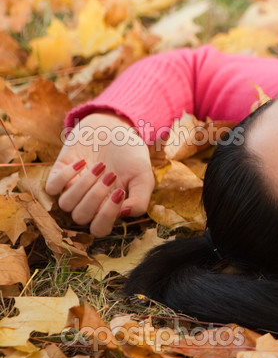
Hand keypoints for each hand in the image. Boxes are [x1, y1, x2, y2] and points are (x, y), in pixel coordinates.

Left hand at [45, 112, 154, 236]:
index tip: (119, 192)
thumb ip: (140, 200)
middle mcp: (87, 203)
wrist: (115, 129)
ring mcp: (72, 189)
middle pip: (80, 218)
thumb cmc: (131, 156)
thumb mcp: (144, 177)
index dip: (106, 216)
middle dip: (96, 197)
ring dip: (84, 185)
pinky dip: (67, 176)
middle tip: (111, 175)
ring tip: (100, 166)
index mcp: (108, 209)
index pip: (99, 229)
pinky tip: (83, 162)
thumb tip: (124, 213)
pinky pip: (52, 187)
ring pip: (66, 204)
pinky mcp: (59, 174)